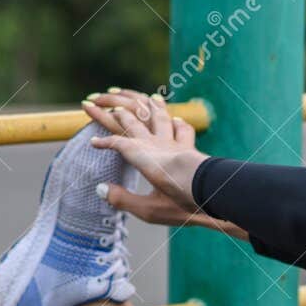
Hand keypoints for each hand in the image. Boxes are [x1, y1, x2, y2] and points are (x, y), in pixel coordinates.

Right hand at [81, 90, 227, 229]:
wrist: (213, 194)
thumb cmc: (182, 204)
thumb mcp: (149, 210)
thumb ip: (123, 200)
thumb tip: (100, 189)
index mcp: (142, 157)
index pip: (118, 143)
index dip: (104, 141)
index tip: (93, 142)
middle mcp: (157, 144)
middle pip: (131, 119)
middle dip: (111, 107)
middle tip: (97, 100)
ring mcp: (175, 143)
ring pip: (157, 116)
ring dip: (145, 104)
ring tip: (140, 96)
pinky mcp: (191, 149)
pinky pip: (183, 129)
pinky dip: (177, 122)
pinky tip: (176, 119)